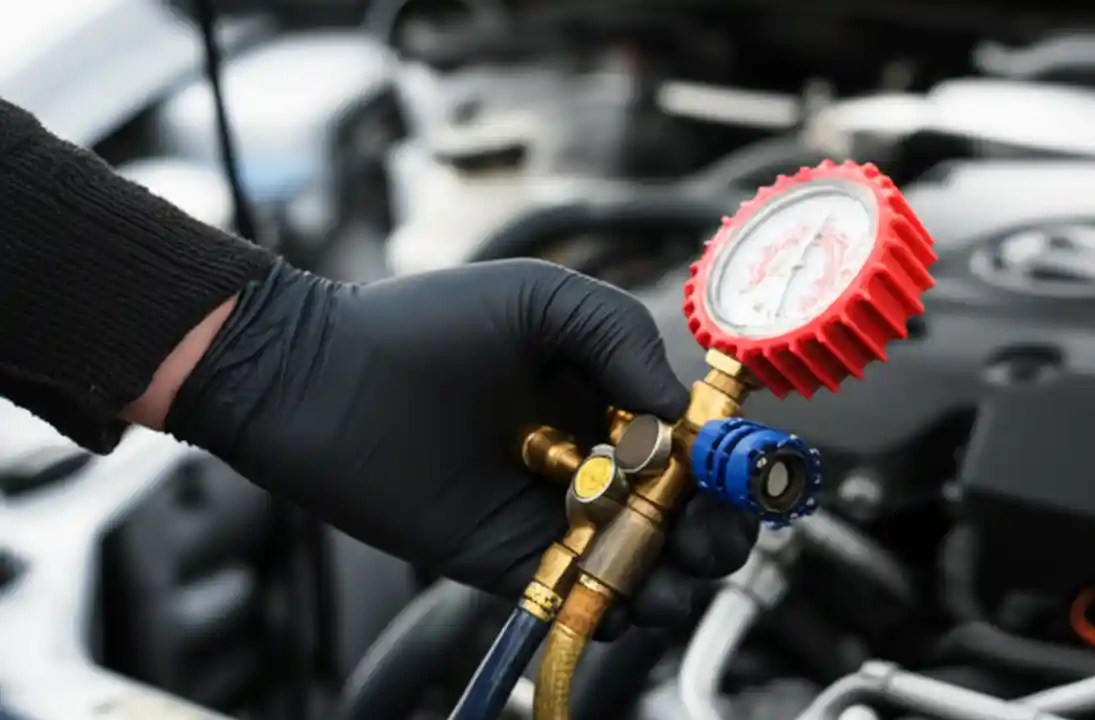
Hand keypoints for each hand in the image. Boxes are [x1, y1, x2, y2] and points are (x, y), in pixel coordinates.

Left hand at [165, 258, 757, 634]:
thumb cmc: (424, 324)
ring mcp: (555, 510)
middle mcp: (591, 454)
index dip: (729, 460)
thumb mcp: (540, 298)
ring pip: (642, 558)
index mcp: (607, 390)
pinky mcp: (513, 559)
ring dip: (675, 574)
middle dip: (714, 526)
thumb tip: (680, 413)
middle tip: (712, 536)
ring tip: (673, 574)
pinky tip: (627, 598)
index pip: (693, 435)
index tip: (742, 477)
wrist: (318, 379)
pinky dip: (616, 606)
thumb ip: (621, 335)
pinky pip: (580, 592)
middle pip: (682, 506)